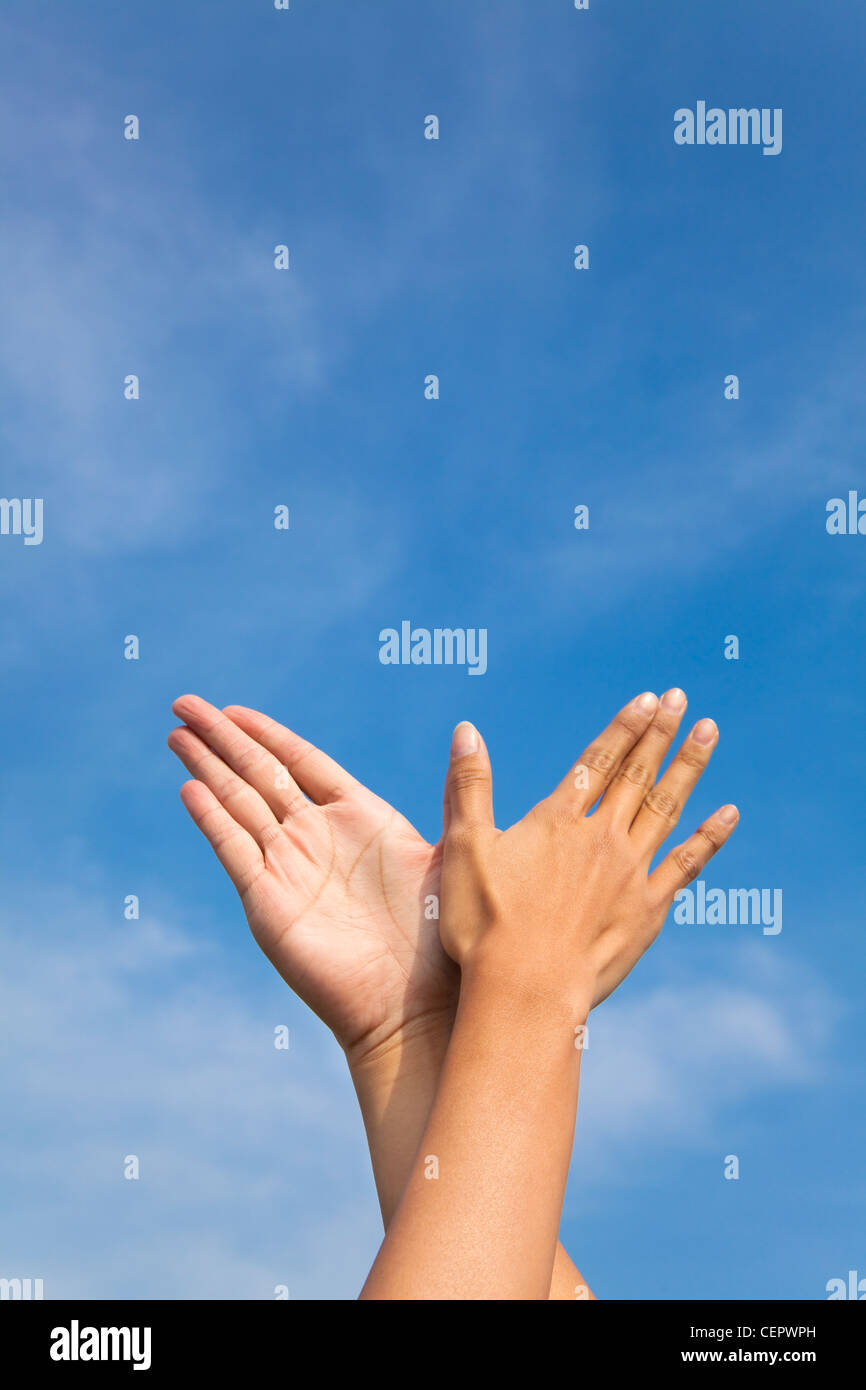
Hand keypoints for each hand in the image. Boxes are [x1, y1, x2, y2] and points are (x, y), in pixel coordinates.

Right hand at [168, 695, 457, 1060]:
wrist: (417, 1008)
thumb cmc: (441, 940)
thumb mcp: (452, 852)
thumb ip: (457, 792)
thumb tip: (468, 731)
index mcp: (358, 819)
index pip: (300, 762)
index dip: (267, 733)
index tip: (234, 707)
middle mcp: (316, 839)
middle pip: (258, 774)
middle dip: (222, 738)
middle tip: (184, 702)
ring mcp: (289, 869)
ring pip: (238, 804)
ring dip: (207, 767)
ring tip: (176, 734)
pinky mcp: (269, 903)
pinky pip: (235, 850)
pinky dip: (212, 819)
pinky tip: (190, 788)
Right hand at [440, 689, 737, 1016]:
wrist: (526, 990)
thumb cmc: (485, 924)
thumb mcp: (465, 847)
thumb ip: (469, 786)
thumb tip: (466, 730)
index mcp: (558, 821)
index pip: (598, 760)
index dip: (623, 727)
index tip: (646, 699)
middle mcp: (602, 838)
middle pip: (637, 774)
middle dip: (660, 732)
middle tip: (680, 697)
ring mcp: (631, 874)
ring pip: (667, 807)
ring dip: (689, 767)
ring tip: (709, 733)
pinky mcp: (648, 911)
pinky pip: (688, 864)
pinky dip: (709, 837)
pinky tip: (730, 814)